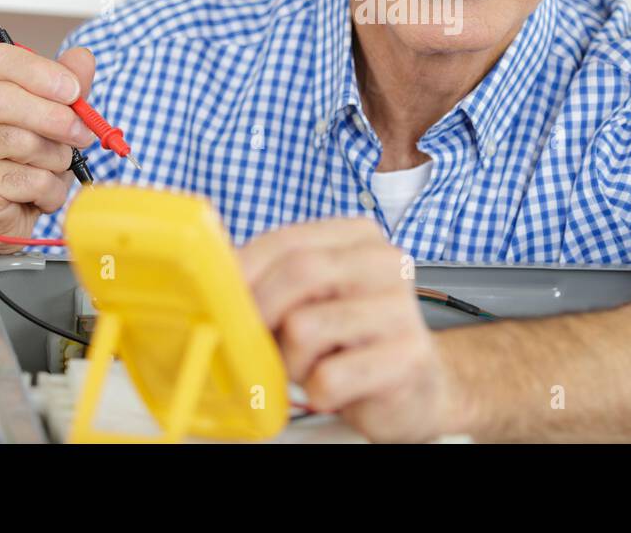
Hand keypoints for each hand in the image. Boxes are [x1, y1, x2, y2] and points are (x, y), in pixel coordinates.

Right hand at [0, 43, 96, 252]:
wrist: (0, 210)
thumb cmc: (23, 155)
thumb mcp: (52, 111)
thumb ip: (67, 82)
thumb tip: (82, 57)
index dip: (39, 73)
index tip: (73, 91)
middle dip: (52, 117)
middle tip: (80, 133)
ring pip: (18, 141)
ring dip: (54, 158)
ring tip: (55, 165)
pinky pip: (26, 180)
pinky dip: (49, 188)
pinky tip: (42, 191)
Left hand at [238, 217, 460, 441]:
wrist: (417, 386)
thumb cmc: (354, 339)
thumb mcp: (314, 298)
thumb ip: (276, 278)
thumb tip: (214, 277)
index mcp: (359, 238)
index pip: (287, 241)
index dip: (243, 271)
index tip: (217, 299)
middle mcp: (386, 263)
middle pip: (298, 273)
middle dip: (260, 314)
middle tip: (252, 342)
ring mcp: (400, 309)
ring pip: (305, 328)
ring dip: (291, 362)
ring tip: (310, 368)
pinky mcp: (407, 356)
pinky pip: (330, 377)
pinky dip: (319, 393)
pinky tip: (336, 390)